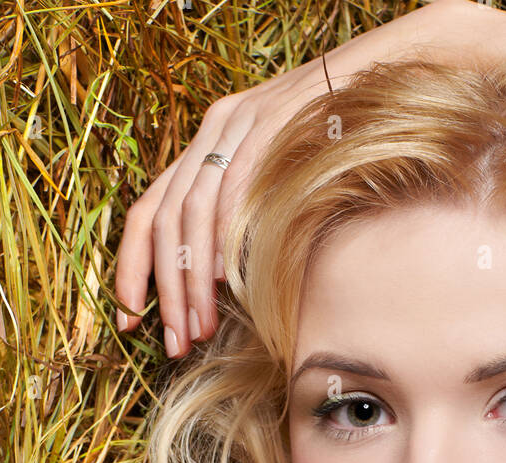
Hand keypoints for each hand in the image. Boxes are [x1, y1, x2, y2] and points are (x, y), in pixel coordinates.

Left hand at [114, 0, 464, 356]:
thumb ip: (244, 216)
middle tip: (176, 342)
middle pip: (166, 222)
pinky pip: (236, 187)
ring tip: (202, 328)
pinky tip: (226, 281)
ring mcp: (239, 125)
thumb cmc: (334, 142)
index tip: (125, 319)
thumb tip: (220, 284)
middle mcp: (211, 132)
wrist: (379, 78)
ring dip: (194, 280)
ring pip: (193, 213)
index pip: (147, 212)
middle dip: (167, 292)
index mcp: (203, 146)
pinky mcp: (269, 123)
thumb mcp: (275, 178)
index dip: (130, 268)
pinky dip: (226, 236)